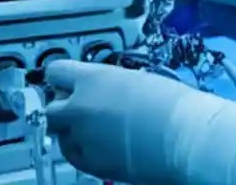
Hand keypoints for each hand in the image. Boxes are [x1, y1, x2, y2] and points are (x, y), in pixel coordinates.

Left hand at [44, 60, 235, 184]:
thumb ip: (110, 86)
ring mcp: (83, 137)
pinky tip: (101, 147)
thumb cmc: (172, 106)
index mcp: (93, 79)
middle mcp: (80, 107)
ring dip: (71, 131)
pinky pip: (74, 156)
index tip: (65, 83)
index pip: (56, 72)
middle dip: (64, 109)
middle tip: (81, 110)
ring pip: (59, 134)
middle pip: (51, 108)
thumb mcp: (136, 81)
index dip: (62, 79)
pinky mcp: (91, 163)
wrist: (184, 136)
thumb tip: (103, 94)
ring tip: (96, 131)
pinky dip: (82, 151)